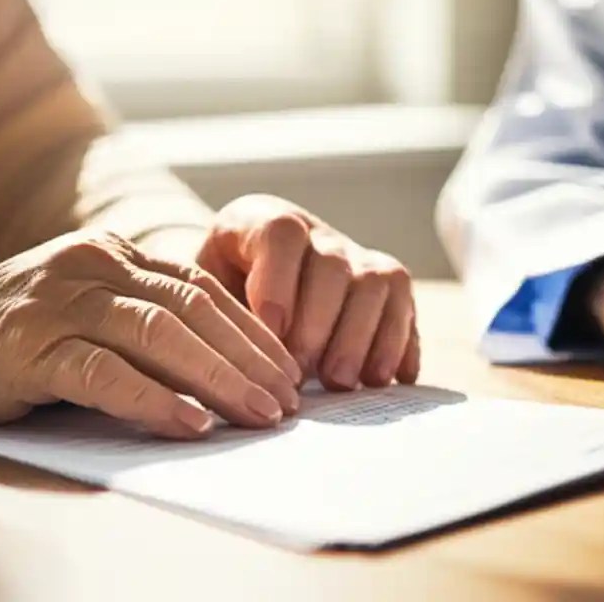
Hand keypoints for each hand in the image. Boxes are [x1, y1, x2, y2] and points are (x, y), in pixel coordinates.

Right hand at [0, 229, 301, 437]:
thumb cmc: (10, 338)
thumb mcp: (82, 310)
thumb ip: (139, 320)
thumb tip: (222, 369)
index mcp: (112, 252)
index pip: (202, 287)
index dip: (252, 330)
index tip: (289, 371)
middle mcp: (91, 264)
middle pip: (193, 308)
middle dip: (250, 357)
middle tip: (289, 402)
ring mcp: (59, 301)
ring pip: (161, 333)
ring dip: (220, 377)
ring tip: (258, 414)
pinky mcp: (29, 345)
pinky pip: (106, 373)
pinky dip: (154, 399)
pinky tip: (190, 423)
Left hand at [193, 194, 419, 390]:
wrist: (246, 281)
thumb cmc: (216, 295)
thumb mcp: (199, 293)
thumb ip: (210, 315)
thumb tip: (226, 366)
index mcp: (259, 221)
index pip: (281, 235)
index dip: (278, 284)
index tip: (271, 332)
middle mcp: (315, 232)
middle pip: (332, 266)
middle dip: (319, 326)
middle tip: (303, 375)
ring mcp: (355, 256)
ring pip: (375, 283)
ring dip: (360, 337)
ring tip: (340, 383)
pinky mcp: (387, 286)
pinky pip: (404, 306)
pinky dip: (397, 344)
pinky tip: (384, 380)